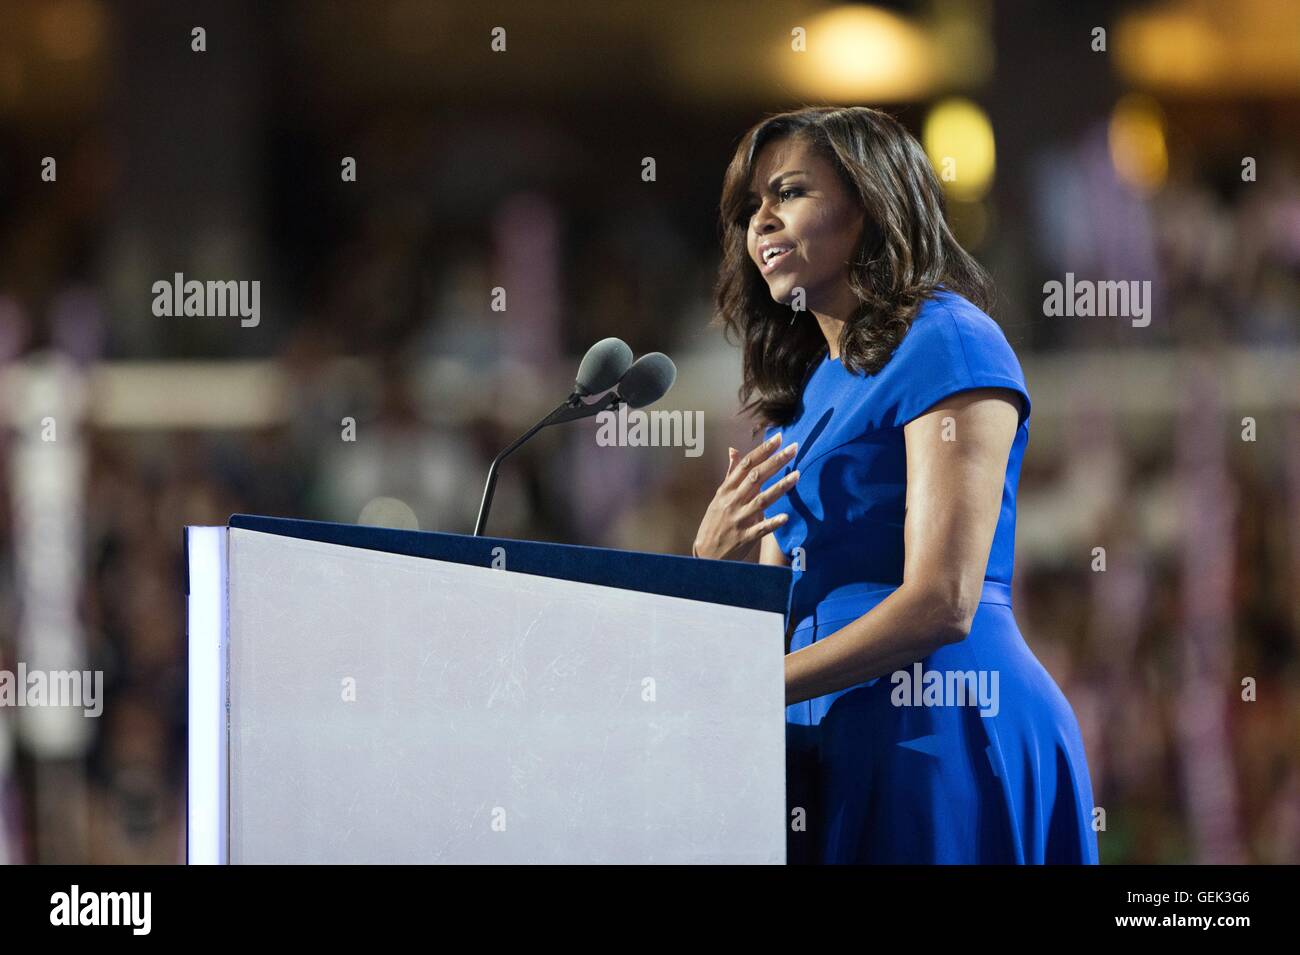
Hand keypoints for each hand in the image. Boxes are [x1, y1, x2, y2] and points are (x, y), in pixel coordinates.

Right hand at [693, 432, 799, 560]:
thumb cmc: (714, 522)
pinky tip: (786, 517)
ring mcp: (738, 519)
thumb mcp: (719, 496)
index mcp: (726, 490)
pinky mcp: (744, 537)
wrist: (705, 554)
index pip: (746, 465)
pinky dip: (772, 522)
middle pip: (756, 477)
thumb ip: (730, 474)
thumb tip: (733, 450)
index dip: (763, 451)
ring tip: (797, 476)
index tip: (779, 438)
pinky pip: (760, 529)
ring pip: (761, 500)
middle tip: (793, 448)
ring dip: (780, 487)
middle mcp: (732, 502)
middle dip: (776, 462)